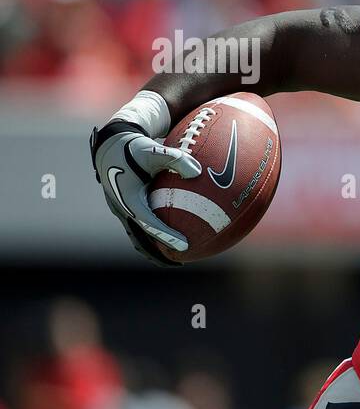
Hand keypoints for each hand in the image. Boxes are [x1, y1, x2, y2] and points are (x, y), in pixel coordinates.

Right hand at [89, 119, 200, 266]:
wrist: (112, 146)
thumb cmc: (135, 148)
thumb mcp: (154, 150)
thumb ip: (176, 159)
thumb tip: (198, 171)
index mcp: (128, 198)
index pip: (149, 223)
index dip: (166, 236)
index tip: (185, 246)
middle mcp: (123, 208)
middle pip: (141, 239)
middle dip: (158, 253)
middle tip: (181, 262)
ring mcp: (123, 210)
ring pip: (139, 236)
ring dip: (155, 249)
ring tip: (177, 258)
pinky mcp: (126, 208)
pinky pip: (141, 226)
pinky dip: (154, 235)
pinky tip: (173, 235)